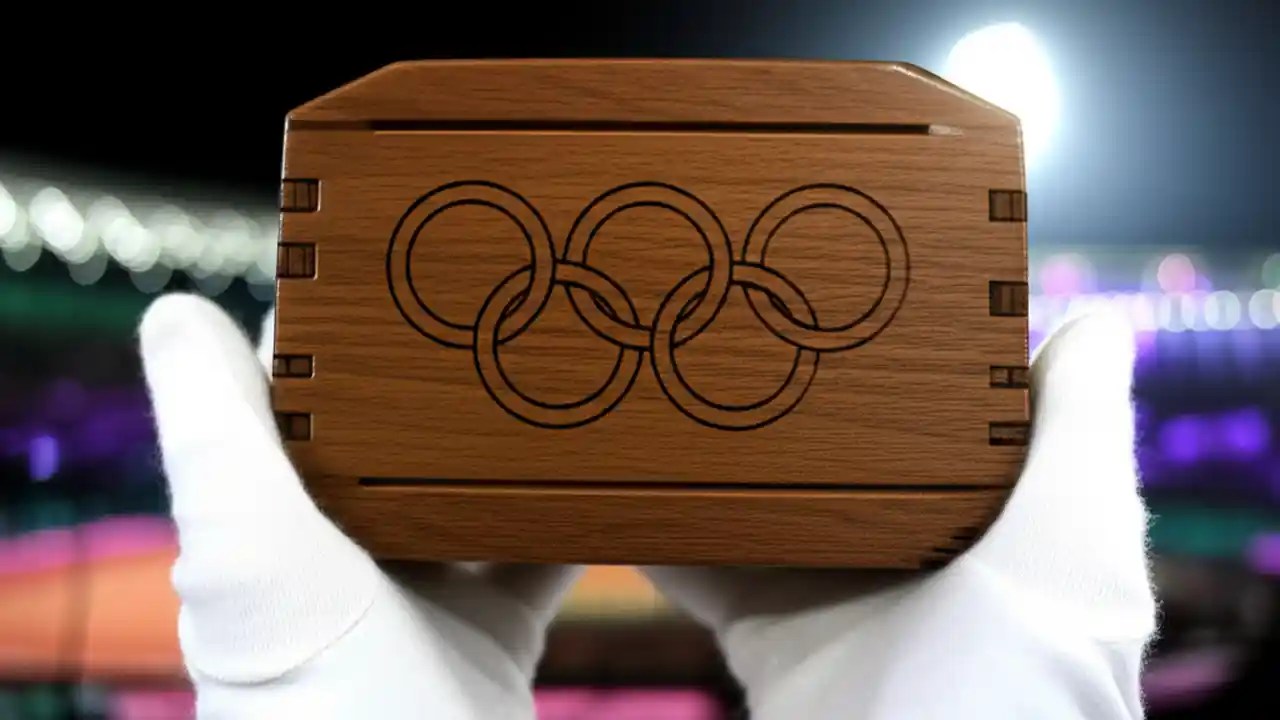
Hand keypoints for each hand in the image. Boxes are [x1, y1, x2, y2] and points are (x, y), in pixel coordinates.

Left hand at [139, 293, 581, 718]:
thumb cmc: (329, 712)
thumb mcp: (257, 561)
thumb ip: (218, 438)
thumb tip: (176, 308)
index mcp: (274, 526)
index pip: (300, 397)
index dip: (342, 326)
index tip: (405, 253)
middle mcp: (340, 561)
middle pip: (396, 440)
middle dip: (447, 376)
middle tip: (518, 297)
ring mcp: (417, 601)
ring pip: (471, 494)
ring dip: (514, 442)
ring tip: (570, 369)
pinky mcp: (486, 638)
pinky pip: (535, 559)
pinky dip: (570, 519)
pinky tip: (609, 478)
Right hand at [643, 312, 1157, 718]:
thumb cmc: (1028, 663)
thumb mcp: (1079, 529)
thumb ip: (1080, 426)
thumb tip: (1089, 325)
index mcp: (986, 519)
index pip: (938, 421)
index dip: (898, 363)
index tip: (844, 286)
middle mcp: (909, 556)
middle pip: (835, 460)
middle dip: (789, 399)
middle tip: (732, 317)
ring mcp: (834, 599)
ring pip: (763, 510)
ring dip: (714, 460)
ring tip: (668, 383)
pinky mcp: (769, 638)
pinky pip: (706, 574)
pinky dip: (664, 535)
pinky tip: (628, 483)